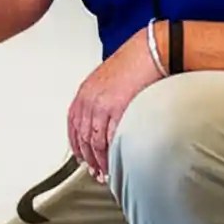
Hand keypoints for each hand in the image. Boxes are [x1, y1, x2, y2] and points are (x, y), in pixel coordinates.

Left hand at [68, 25, 164, 182]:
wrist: (149, 51)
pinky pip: (110, 137)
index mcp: (85, 92)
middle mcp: (89, 99)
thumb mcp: (108, 79)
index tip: (80, 157)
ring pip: (94, 141)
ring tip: (105, 172)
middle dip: (87, 158)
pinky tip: (115, 161)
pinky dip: (111, 153)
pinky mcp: (117, 109)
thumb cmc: (134, 62)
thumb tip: (102, 118)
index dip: (76, 144)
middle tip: (94, 172)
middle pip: (82, 136)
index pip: (73, 124)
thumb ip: (101, 98)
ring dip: (99, 160)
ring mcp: (102, 105)